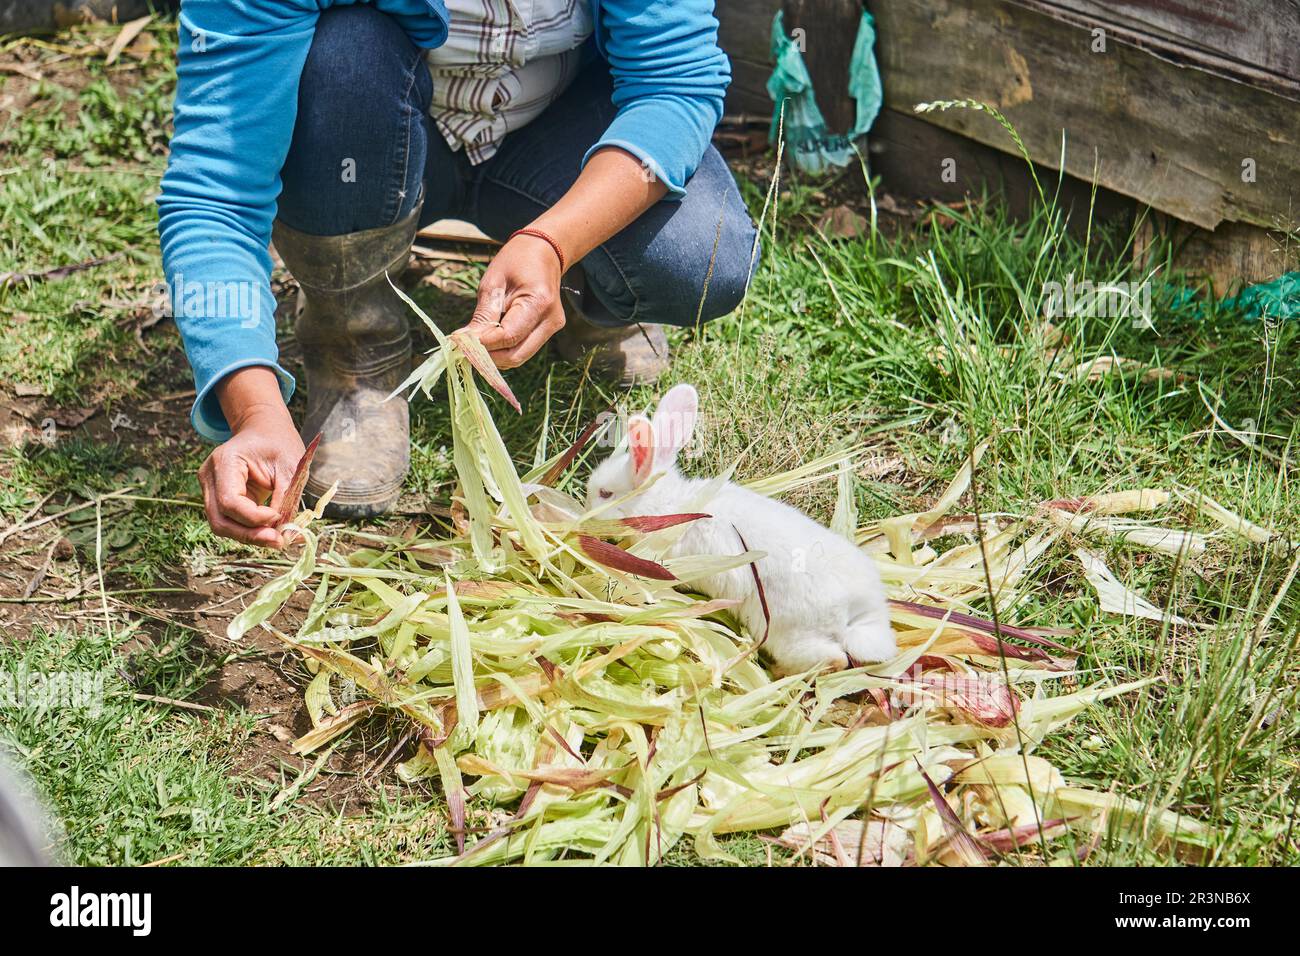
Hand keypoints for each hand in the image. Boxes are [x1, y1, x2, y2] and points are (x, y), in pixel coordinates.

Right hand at [200, 371, 304, 548]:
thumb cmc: (279, 444)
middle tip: (278, 542)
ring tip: (277, 539)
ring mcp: (210, 488)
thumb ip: (285, 499)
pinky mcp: (218, 498)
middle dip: (249, 535)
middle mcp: (210, 476)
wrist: (265, 430)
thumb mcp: (290, 467)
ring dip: (249, 536)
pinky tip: (270, 532)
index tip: (278, 517)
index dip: (254, 517)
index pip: (229, 501)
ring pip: (222, 525)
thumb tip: (284, 534)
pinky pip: (230, 521)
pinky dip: (249, 530)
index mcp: (225, 461)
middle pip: (219, 520)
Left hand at [461, 233, 565, 368]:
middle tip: (464, 348)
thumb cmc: (516, 261)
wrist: (544, 252)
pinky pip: (523, 349)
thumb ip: (482, 315)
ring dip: (495, 356)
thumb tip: (464, 342)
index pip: (508, 336)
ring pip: (519, 357)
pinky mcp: (548, 332)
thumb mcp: (493, 283)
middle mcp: (550, 320)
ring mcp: (552, 328)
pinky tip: (490, 339)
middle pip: (516, 355)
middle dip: (488, 356)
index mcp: (538, 302)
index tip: (460, 344)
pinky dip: (504, 350)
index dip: (483, 344)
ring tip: (475, 343)